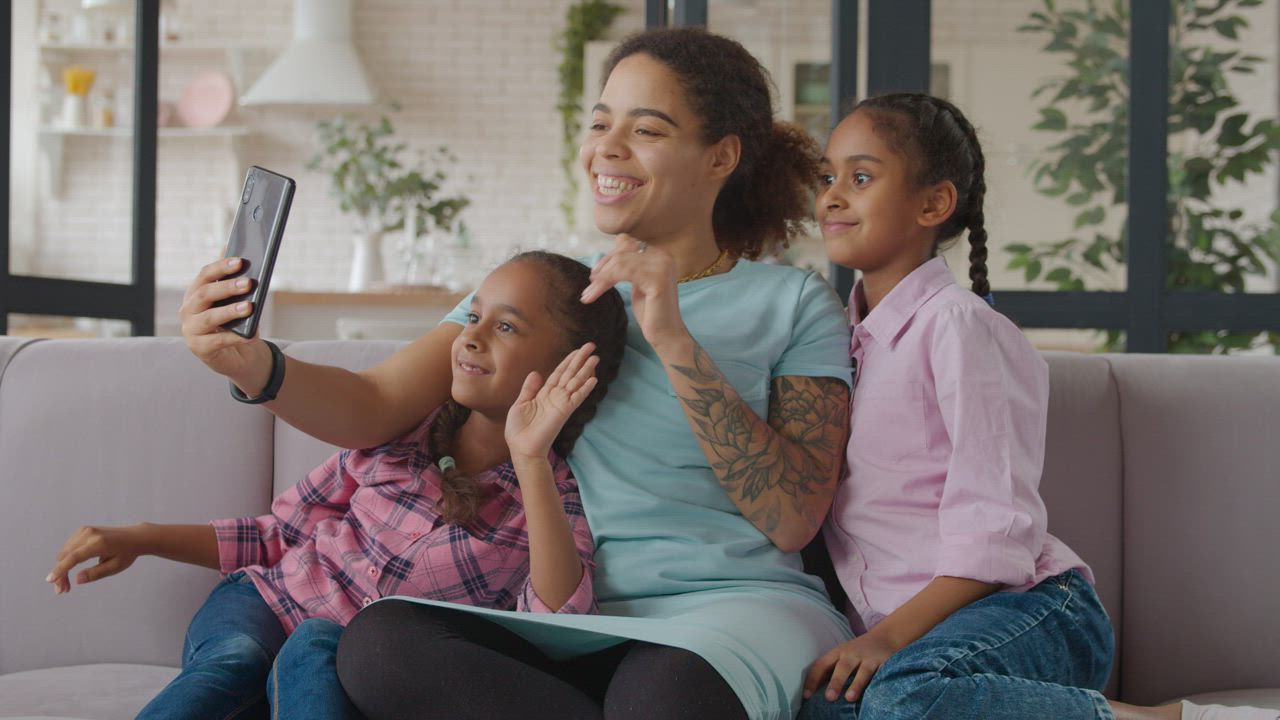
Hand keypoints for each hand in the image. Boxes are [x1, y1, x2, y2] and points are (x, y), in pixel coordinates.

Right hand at [46, 524, 145, 593]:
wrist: (134, 537)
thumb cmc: (126, 554)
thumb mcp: (115, 567)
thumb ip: (96, 574)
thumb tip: (77, 580)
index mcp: (99, 543)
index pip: (74, 557)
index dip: (61, 569)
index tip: (50, 580)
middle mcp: (90, 534)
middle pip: (66, 555)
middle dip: (61, 574)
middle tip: (62, 591)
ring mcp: (85, 530)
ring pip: (64, 552)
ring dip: (62, 568)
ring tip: (66, 585)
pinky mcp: (82, 530)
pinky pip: (68, 547)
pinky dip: (65, 559)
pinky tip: (70, 570)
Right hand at [179, 256, 268, 383]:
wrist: (238, 355)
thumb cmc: (236, 323)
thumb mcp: (236, 301)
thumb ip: (235, 281)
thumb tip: (241, 256)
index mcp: (196, 293)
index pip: (205, 275)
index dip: (221, 266)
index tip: (240, 261)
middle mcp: (188, 309)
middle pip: (205, 293)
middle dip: (227, 287)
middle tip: (248, 282)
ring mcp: (191, 329)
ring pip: (209, 317)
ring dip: (230, 311)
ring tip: (249, 307)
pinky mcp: (199, 348)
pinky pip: (217, 341)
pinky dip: (235, 337)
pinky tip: (250, 334)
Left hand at [504, 343, 598, 461]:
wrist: (522, 447)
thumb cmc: (519, 429)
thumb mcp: (520, 404)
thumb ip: (529, 388)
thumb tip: (536, 373)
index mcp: (544, 393)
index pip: (559, 373)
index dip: (568, 361)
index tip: (577, 350)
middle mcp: (555, 396)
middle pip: (570, 373)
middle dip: (580, 360)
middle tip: (592, 346)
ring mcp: (561, 403)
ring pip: (576, 382)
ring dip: (586, 370)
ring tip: (596, 358)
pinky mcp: (564, 411)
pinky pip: (577, 397)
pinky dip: (585, 389)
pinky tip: (594, 379)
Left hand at [580, 235, 689, 351]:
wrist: (666, 335)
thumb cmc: (651, 312)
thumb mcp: (638, 283)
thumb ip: (629, 266)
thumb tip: (611, 249)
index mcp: (660, 254)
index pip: (626, 244)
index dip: (608, 257)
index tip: (595, 275)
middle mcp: (664, 256)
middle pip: (622, 253)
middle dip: (602, 268)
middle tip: (589, 285)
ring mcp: (662, 267)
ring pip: (619, 263)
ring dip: (600, 279)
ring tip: (588, 293)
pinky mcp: (657, 280)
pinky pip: (622, 273)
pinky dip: (604, 283)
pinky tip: (593, 294)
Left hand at [803, 632, 898, 703]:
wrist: (884, 638)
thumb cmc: (856, 654)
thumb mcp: (841, 657)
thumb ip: (829, 672)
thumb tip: (811, 694)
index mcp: (837, 653)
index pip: (822, 665)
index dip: (813, 679)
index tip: (806, 696)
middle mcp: (852, 654)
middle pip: (843, 667)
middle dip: (836, 682)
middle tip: (829, 698)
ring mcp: (869, 658)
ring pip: (863, 672)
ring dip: (856, 685)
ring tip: (849, 698)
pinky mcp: (885, 663)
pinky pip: (882, 674)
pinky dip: (879, 682)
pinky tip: (876, 692)